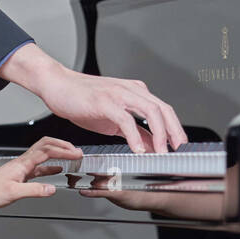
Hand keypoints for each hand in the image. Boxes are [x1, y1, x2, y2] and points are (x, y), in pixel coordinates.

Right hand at [0, 44, 187, 151]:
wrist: (57, 85)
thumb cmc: (82, 101)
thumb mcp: (113, 119)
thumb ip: (134, 131)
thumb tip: (150, 147)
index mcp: (136, 93)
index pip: (164, 110)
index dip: (175, 128)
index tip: (181, 147)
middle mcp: (132, 90)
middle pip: (163, 109)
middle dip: (174, 131)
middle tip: (180, 151)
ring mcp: (119, 94)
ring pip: (150, 111)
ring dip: (159, 134)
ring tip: (162, 153)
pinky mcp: (105, 101)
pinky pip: (125, 119)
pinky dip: (134, 136)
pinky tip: (137, 150)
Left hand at [0, 137, 82, 209]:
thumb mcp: (13, 193)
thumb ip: (34, 190)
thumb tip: (52, 188)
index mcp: (22, 163)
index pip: (47, 151)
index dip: (63, 150)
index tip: (76, 154)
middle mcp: (22, 162)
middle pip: (46, 146)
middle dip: (62, 145)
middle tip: (76, 150)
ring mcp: (21, 167)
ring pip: (43, 154)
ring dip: (58, 153)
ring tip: (70, 156)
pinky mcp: (20, 175)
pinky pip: (39, 167)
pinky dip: (50, 166)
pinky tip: (56, 170)